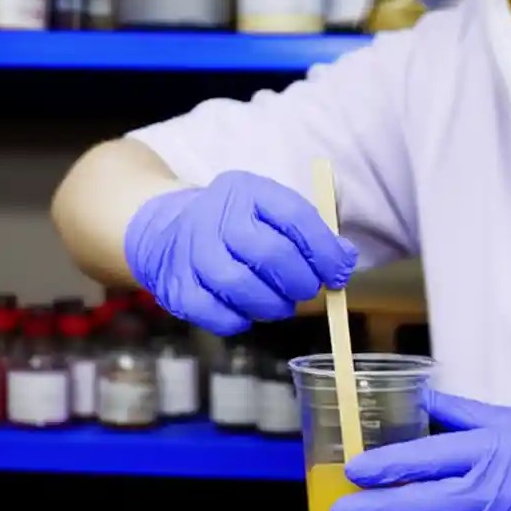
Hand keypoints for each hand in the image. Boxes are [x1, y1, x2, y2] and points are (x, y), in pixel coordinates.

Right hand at [125, 170, 357, 334]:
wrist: (166, 229)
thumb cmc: (235, 224)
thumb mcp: (270, 211)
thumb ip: (310, 232)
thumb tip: (344, 260)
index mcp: (247, 190)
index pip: (294, 217)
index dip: (324, 250)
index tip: (338, 273)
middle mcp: (215, 216)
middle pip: (269, 254)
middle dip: (300, 281)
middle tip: (307, 290)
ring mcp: (192, 252)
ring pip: (240, 286)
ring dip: (273, 305)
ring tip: (281, 305)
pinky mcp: (177, 287)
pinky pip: (216, 314)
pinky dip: (240, 320)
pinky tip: (247, 312)